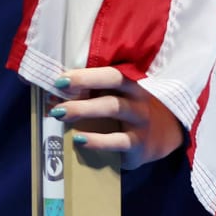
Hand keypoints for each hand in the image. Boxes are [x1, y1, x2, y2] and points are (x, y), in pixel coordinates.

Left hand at [51, 66, 182, 170]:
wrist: (162, 136)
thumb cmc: (127, 111)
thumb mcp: (116, 98)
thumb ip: (93, 94)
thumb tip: (54, 95)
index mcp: (129, 82)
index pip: (108, 72)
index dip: (85, 74)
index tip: (61, 78)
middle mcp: (136, 97)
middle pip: (113, 82)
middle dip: (84, 82)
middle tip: (58, 89)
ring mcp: (140, 120)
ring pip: (114, 107)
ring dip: (84, 108)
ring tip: (60, 113)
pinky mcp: (138, 143)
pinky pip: (118, 140)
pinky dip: (97, 140)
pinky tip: (79, 140)